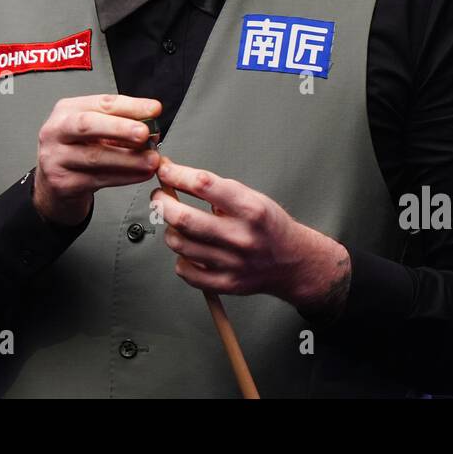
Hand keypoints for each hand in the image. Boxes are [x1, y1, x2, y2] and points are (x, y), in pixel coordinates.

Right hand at [33, 94, 161, 225]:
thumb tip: (152, 126)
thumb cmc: (77, 150)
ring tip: (151, 159)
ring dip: (129, 159)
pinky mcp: (62, 183)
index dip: (130, 106)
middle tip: (145, 133)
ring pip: (95, 157)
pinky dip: (124, 177)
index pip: (101, 103)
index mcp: (67, 110)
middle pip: (88, 125)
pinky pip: (98, 179)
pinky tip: (140, 174)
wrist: (52, 183)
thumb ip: (119, 124)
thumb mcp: (94, 130)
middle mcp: (56, 131)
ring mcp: (56, 158)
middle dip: (120, 128)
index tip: (154, 110)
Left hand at [148, 158, 350, 317]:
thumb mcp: (251, 197)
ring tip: (175, 223)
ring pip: (179, 243)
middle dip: (162, 203)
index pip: (203, 185)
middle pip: (183, 218)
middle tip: (159, 197)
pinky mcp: (225, 283)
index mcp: (250, 208)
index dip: (176, 174)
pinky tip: (188, 249)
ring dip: (169, 229)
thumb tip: (176, 177)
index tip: (165, 170)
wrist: (292, 261)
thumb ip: (217, 190)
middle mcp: (240, 236)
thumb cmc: (268, 225)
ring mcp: (232, 263)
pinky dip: (180, 257)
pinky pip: (185, 270)